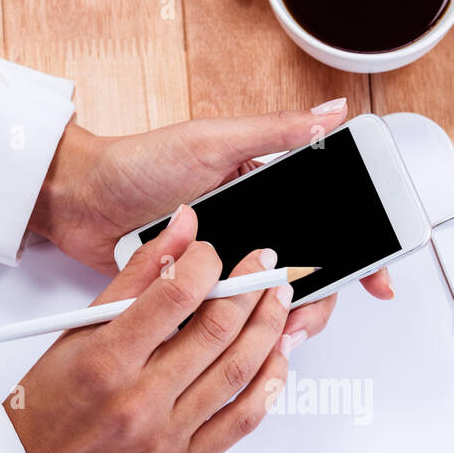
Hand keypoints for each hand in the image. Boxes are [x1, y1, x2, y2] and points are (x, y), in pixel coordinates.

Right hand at [7, 207, 296, 452]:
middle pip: (217, 332)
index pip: (176, 296)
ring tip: (278, 302)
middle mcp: (138, 400)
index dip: (206, 264)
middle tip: (265, 268)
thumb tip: (184, 228)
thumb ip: (136, 275)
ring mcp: (165, 436)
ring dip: (269, 330)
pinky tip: (276, 356)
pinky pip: (242, 421)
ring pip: (238, 373)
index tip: (214, 253)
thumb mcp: (79, 327)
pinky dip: (268, 384)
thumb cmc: (51, 399)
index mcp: (107, 360)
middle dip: (251, 290)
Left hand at [29, 99, 392, 342]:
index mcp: (264, 195)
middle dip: (318, 301)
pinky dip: (240, 333)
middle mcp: (249, 234)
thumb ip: (274, 133)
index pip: (327, 228)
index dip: (358, 255)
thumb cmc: (137, 165)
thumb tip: (331, 113)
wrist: (76, 201)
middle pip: (307, 276)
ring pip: (271, 305)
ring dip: (280, 321)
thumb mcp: (212, 142)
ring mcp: (224, 268)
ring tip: (276, 331)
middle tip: (307, 316)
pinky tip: (243, 340)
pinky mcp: (196, 295)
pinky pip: (228, 322)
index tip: (377, 278)